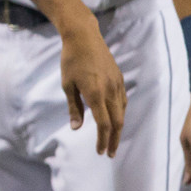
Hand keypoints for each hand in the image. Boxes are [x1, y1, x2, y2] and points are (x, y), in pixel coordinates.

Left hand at [55, 18, 126, 155]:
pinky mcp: (120, 79)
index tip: (100, 152)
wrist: (84, 37)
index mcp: (96, 93)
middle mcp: (110, 91)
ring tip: (111, 140)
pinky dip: (120, 114)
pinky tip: (114, 120)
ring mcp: (118, 85)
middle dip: (113, 140)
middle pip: (117, 122)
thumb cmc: (71, 61)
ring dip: (118, 129)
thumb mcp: (67, 85)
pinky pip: (123, 102)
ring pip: (122, 112)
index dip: (103, 140)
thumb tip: (77, 128)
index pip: (104, 124)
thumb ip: (74, 107)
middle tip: (109, 153)